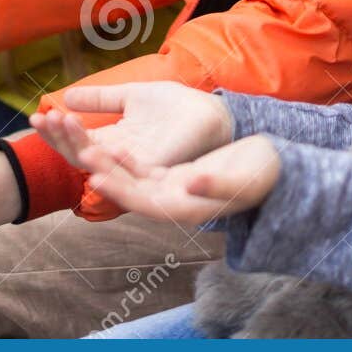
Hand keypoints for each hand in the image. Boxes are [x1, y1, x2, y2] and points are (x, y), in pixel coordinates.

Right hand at [29, 81, 232, 173]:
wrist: (214, 115)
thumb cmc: (176, 107)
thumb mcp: (131, 96)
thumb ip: (101, 98)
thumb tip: (65, 95)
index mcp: (114, 143)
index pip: (77, 142)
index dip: (55, 132)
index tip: (34, 116)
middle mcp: (122, 161)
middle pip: (81, 156)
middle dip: (60, 138)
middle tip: (40, 120)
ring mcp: (138, 171)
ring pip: (100, 166)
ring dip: (78, 149)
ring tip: (61, 127)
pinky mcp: (159, 175)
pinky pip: (128, 176)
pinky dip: (107, 166)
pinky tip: (90, 156)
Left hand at [81, 135, 281, 225]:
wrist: (272, 171)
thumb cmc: (261, 178)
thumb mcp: (241, 182)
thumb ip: (215, 186)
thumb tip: (190, 182)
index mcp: (184, 209)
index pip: (144, 202)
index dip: (119, 190)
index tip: (95, 177)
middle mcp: (172, 202)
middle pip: (130, 189)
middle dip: (104, 172)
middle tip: (79, 154)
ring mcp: (171, 189)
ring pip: (132, 177)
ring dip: (109, 163)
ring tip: (84, 145)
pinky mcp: (173, 175)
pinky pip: (143, 167)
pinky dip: (126, 157)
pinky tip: (111, 142)